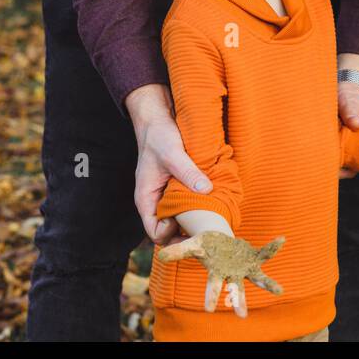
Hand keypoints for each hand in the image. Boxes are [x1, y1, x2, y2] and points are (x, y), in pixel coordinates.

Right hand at [126, 83, 212, 245]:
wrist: (157, 121)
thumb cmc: (158, 137)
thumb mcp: (173, 153)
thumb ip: (188, 172)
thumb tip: (206, 190)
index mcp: (146, 199)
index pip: (155, 233)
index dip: (172, 237)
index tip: (191, 228)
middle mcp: (154, 202)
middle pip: (168, 232)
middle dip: (186, 235)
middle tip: (208, 231)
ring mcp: (165, 197)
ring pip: (178, 220)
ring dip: (193, 222)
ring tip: (211, 218)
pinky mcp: (175, 189)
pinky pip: (185, 206)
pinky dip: (196, 208)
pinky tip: (210, 203)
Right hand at [156, 230, 284, 316]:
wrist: (220, 243)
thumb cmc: (205, 246)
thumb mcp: (192, 245)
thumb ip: (178, 251)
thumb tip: (160, 256)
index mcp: (216, 273)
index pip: (212, 287)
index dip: (210, 296)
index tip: (208, 309)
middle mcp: (232, 274)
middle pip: (236, 289)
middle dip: (239, 301)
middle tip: (241, 315)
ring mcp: (245, 267)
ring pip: (257, 277)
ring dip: (267, 284)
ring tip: (279, 291)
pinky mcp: (254, 257)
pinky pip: (265, 253)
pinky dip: (272, 247)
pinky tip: (280, 240)